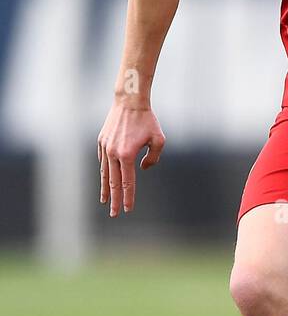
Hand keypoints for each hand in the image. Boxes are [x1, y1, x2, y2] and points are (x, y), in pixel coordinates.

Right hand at [97, 102, 165, 216]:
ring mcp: (105, 147)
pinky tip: (106, 179)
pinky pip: (103, 161)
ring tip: (105, 201)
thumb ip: (153, 158)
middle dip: (114, 200)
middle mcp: (113, 153)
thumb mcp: (159, 139)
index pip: (128, 182)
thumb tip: (143, 169)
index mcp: (127, 155)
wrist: (129, 101)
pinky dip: (104, 172)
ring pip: (105, 174)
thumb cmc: (147, 120)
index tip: (128, 210)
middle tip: (114, 214)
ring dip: (105, 189)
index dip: (128, 197)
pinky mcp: (101, 141)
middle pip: (114, 183)